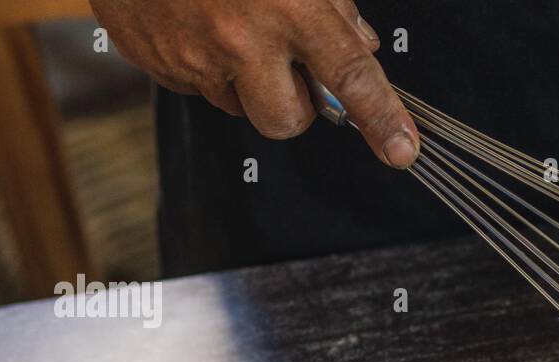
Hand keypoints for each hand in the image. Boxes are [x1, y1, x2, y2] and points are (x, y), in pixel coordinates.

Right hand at [89, 0, 417, 166]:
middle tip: (287, 65)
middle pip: (288, 120)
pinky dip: (205, 63)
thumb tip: (359, 43)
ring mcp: (194, 56)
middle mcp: (242, 39)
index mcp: (288, 7)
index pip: (350, 76)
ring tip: (231, 25)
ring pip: (241, 105)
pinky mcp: (158, 63)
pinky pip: (197, 86)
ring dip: (247, 81)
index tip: (401, 150)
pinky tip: (195, 21)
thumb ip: (332, 2)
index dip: (381, 117)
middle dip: (295, 105)